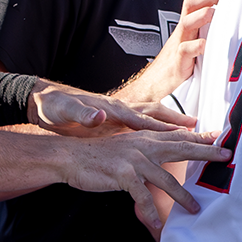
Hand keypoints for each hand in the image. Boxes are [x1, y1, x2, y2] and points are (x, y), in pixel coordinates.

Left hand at [29, 81, 197, 134]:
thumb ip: (82, 114)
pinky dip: (156, 130)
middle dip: (177, 121)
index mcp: (111, 108)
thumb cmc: (53, 107)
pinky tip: (163, 139)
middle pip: (155, 114)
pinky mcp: (112, 121)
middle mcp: (119, 109)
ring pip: (151, 117)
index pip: (143, 119)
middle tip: (199, 128)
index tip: (183, 133)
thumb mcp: (64, 111)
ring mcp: (117, 114)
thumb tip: (99, 116)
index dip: (163, 127)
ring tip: (190, 131)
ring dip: (170, 124)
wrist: (42, 102)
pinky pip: (140, 125)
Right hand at [57, 129, 227, 238]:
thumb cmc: (100, 155)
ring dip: (183, 196)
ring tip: (196, 208)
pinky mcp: (122, 175)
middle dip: (206, 153)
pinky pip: (141, 197)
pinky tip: (158, 223)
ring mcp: (134, 160)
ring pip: (165, 179)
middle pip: (182, 149)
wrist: (72, 156)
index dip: (202, 137)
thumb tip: (169, 147)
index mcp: (147, 138)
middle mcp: (144, 146)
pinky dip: (150, 211)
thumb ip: (149, 146)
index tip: (222, 138)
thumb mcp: (128, 145)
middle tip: (226, 157)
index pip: (180, 137)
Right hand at [117, 0, 218, 103]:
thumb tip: (234, 14)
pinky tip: (206, 45)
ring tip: (213, 12)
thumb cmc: (182, 59)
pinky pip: (185, 51)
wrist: (157, 83)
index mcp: (189, 21)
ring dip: (200, 16)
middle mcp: (184, 29)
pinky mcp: (179, 62)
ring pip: (186, 23)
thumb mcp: (195, 38)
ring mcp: (179, 44)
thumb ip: (209, 26)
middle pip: (190, 4)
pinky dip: (196, 47)